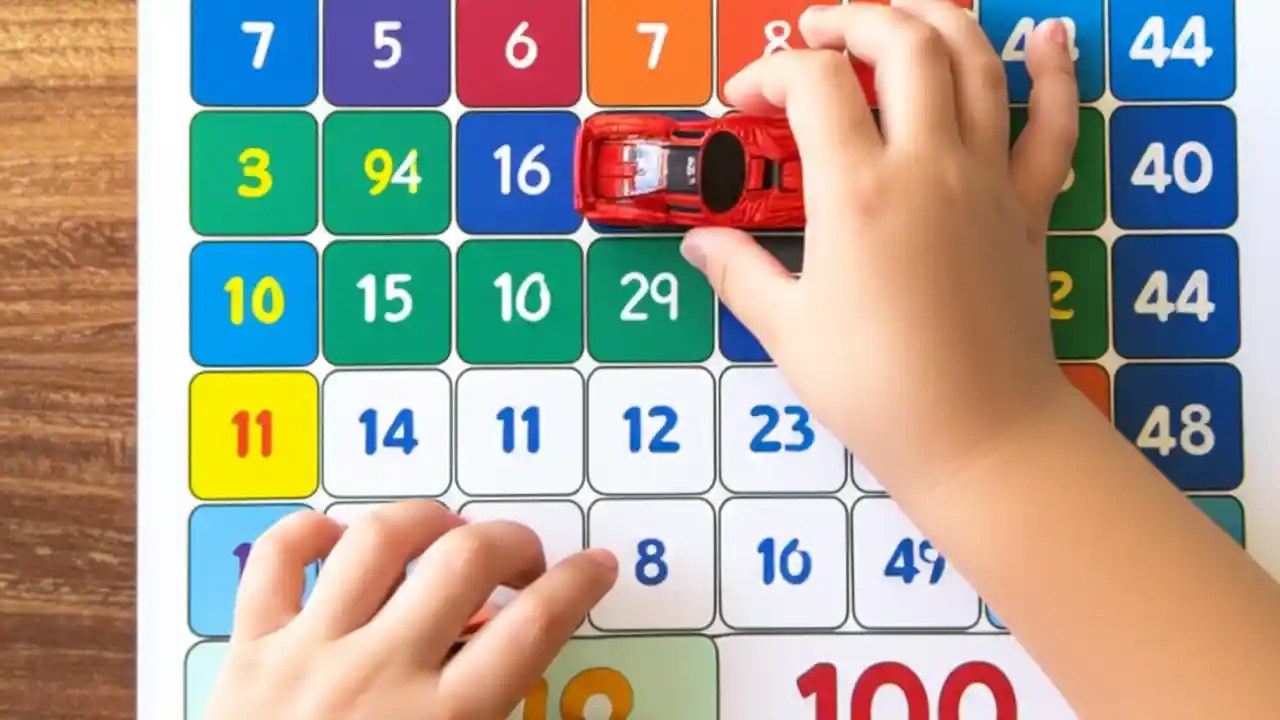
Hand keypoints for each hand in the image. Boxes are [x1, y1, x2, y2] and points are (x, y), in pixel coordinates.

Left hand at [204, 501, 617, 719]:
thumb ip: (487, 716)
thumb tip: (510, 656)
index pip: (533, 627)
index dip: (577, 585)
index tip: (594, 568)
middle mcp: (380, 675)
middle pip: (466, 560)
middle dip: (512, 542)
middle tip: (519, 562)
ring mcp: (309, 653)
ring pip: (379, 540)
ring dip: (426, 521)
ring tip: (444, 535)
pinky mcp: (249, 650)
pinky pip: (275, 559)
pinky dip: (308, 532)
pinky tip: (338, 541)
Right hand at [682, 0, 1079, 494]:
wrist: (978, 434)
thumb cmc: (881, 389)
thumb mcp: (788, 330)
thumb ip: (739, 271)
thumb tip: (702, 242)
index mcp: (857, 194)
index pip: (812, 85)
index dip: (769, 73)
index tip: (745, 100)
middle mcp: (927, 168)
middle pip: (901, 43)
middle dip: (854, 18)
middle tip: (818, 32)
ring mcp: (985, 181)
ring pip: (975, 60)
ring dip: (936, 17)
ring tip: (901, 11)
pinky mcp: (1027, 208)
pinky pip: (1054, 124)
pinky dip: (1054, 72)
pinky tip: (1050, 40)